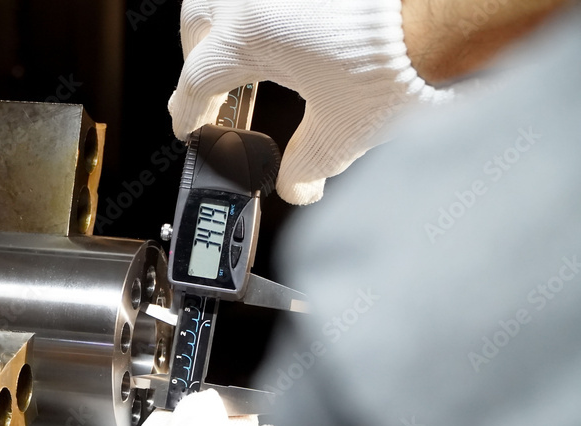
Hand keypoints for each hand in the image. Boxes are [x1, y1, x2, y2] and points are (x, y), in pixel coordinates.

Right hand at [168, 0, 452, 204]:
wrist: (456, 12)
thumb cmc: (407, 58)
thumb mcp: (343, 131)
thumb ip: (307, 166)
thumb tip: (297, 188)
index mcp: (249, 35)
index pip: (197, 80)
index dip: (189, 111)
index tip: (190, 127)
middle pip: (198, 24)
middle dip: (197, 58)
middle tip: (212, 91)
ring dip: (223, 23)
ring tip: (242, 52)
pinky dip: (262, 9)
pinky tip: (286, 27)